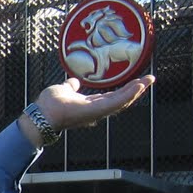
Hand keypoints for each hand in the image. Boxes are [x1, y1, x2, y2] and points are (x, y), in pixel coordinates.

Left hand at [31, 73, 155, 136]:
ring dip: (137, 91)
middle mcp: (97, 110)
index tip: (137, 81)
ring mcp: (98, 112)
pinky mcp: (97, 111)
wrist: (42, 113)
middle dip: (137, 89)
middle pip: (122, 99)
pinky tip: (138, 86)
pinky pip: (116, 102)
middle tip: (150, 79)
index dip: (125, 89)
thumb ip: (70, 87)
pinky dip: (128, 94)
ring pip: (122, 101)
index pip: (113, 96)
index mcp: (90, 104)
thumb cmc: (49, 104)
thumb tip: (74, 82)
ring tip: (149, 80)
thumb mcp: (63, 90)